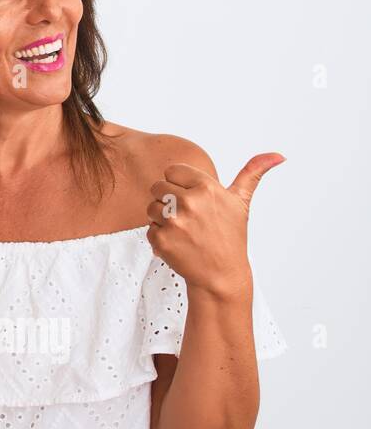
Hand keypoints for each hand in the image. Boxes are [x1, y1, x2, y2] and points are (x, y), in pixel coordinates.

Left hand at [146, 152, 284, 299]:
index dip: (179, 184)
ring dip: (162, 219)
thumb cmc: (230, 235)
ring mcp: (174, 221)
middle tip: (188, 217)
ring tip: (184, 230)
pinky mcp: (162, 239)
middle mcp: (189, 202)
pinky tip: (179, 244)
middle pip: (157, 187)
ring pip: (151, 208)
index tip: (191, 198)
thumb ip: (252, 173)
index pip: (172, 171)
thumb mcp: (241, 202)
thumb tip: (279, 155)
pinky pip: (149, 229)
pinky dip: (160, 238)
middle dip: (168, 201)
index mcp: (206, 187)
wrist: (222, 274)